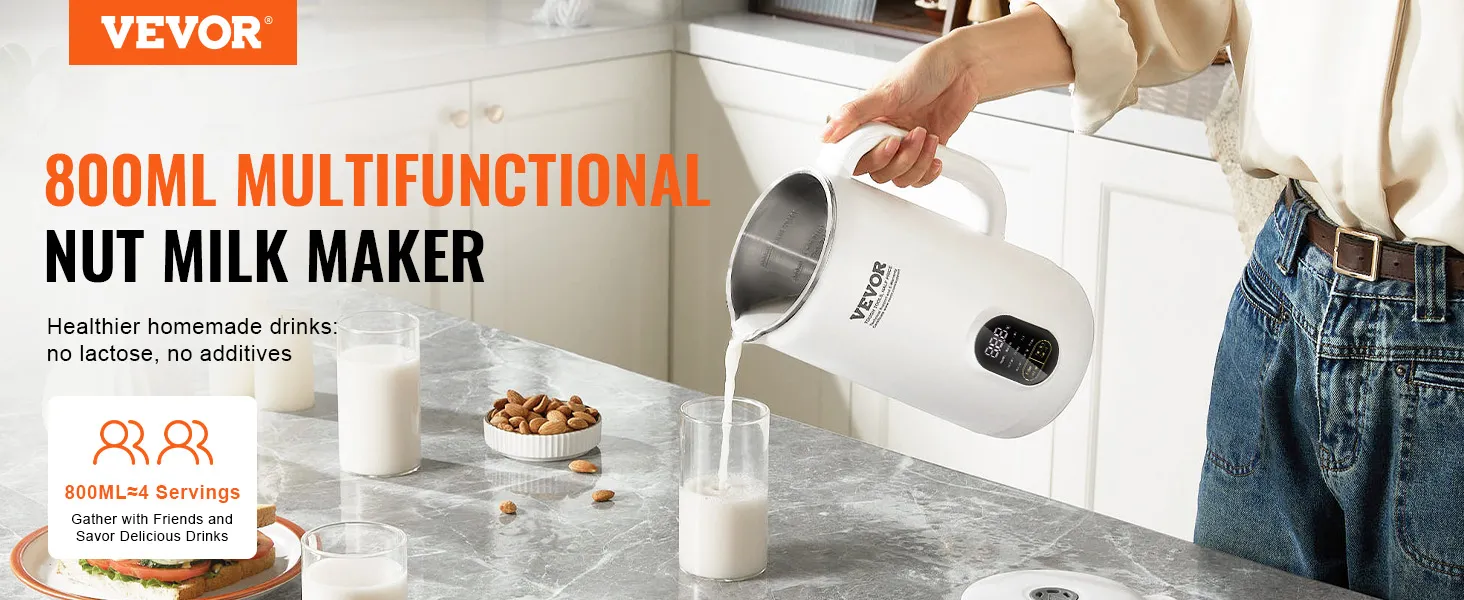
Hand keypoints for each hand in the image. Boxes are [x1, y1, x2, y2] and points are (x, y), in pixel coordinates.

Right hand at [821, 34, 981, 187]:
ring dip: (915, 162)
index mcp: (867, 121)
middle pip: (876, 171)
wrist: (962, 70)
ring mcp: (904, 146)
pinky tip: (935, 153)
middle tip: (907, 136)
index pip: (851, 155)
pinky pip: (919, 179)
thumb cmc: (924, 70)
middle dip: (896, 158)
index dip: (863, 159)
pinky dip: (928, 171)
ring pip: (898, 177)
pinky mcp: (925, 153)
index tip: (881, 146)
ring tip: (925, 136)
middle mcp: (882, 135)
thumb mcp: (885, 90)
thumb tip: (827, 134)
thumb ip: (854, 113)